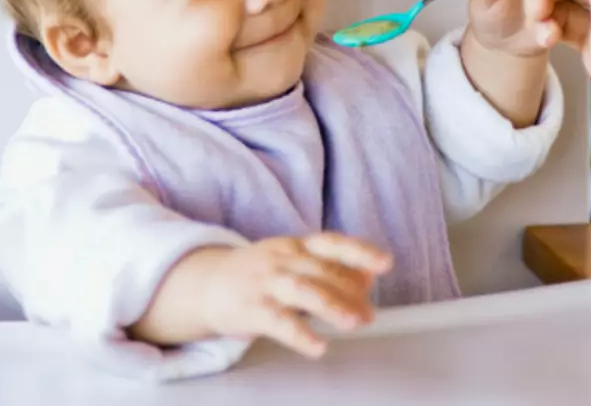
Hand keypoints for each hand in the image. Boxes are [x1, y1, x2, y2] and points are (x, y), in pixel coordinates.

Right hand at [194, 233, 390, 357]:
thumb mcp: (293, 263)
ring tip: (354, 322)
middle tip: (369, 314)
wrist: (205, 284)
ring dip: (331, 305)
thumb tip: (369, 276)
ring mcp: (265, 283)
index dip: (359, 251)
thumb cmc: (259, 275)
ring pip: (302, 290)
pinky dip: (300, 334)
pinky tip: (318, 346)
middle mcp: (283, 260)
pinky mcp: (251, 309)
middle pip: (322, 270)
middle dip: (350, 291)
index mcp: (296, 247)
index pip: (332, 243)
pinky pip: (278, 322)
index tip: (385, 263)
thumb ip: (330, 269)